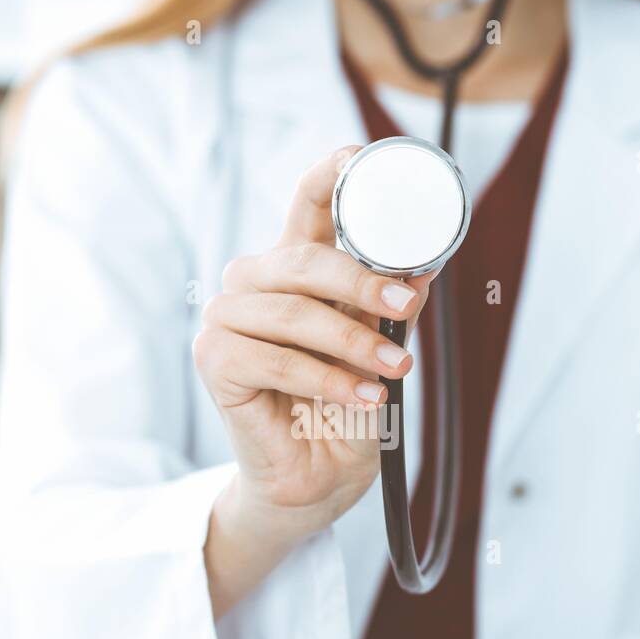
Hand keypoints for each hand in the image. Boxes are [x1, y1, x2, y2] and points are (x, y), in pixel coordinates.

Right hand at [194, 147, 435, 615]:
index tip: (360, 155)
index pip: (308, 205)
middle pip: (302, 257)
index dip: (329, 175)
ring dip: (351, 341)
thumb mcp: (384, 352)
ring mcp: (227, 319)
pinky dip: (324, 379)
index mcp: (295, 268)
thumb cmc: (346, 412)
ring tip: (394, 372)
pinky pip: (274, 357)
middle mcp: (255, 283)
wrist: (316, 483)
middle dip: (362, 281)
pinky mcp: (214, 361)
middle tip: (407, 307)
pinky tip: (362, 399)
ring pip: (292, 310)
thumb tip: (424, 264)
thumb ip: (395, 308)